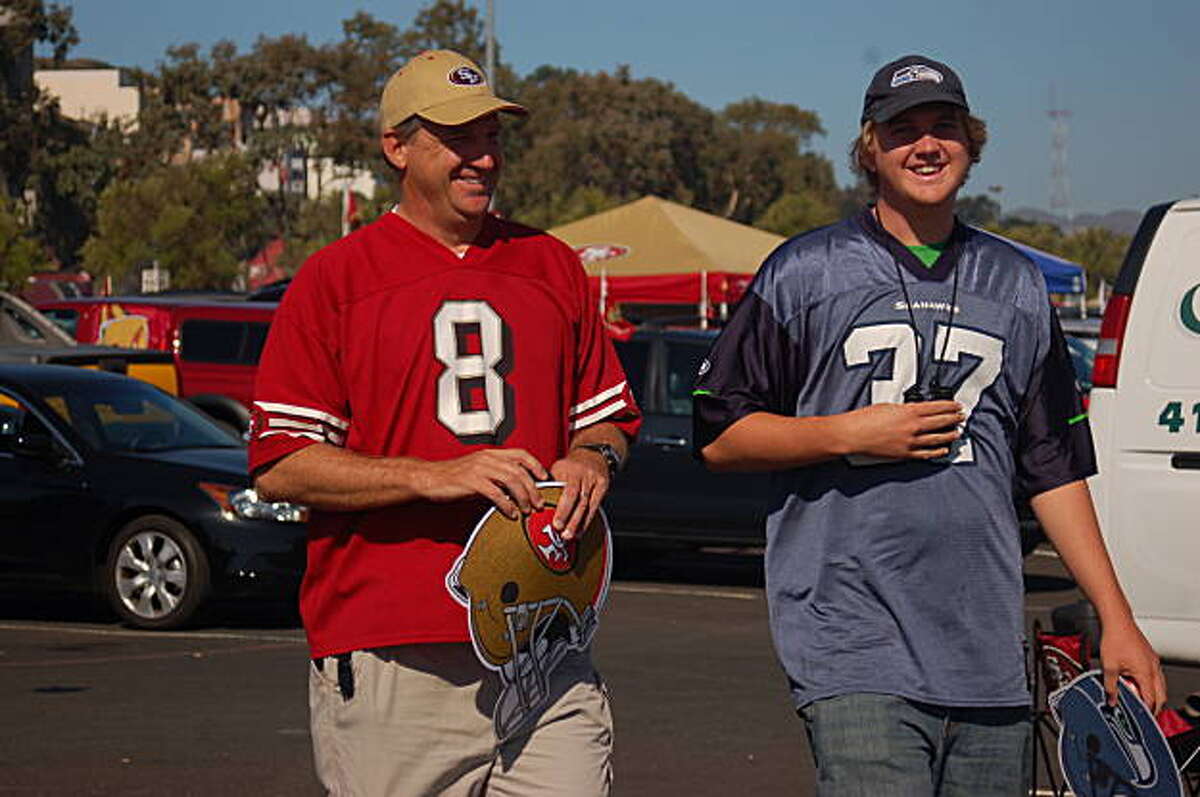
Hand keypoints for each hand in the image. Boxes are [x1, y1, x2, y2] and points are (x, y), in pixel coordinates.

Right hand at [415, 449, 547, 518]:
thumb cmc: (453, 478)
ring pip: (511, 480)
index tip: (545, 478)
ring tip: (527, 511)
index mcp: (490, 454)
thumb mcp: (478, 471)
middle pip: (519, 471)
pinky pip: (495, 493)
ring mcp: (479, 469)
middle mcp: (487, 458)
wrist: (428, 478)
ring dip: (522, 497)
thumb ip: (495, 476)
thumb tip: (515, 490)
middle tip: (539, 504)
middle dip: (533, 488)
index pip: (520, 454)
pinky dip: (506, 505)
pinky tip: (511, 514)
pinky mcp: (471, 482)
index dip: (536, 465)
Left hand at [548, 448, 609, 540]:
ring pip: (585, 503)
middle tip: (558, 529)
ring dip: (577, 522)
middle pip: (573, 496)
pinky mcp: (603, 485)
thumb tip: (532, 504)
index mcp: (564, 468)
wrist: (593, 453)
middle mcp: (579, 472)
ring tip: (569, 536)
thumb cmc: (571, 466)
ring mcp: (593, 478)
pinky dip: (587, 521)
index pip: (558, 488)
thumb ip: (548, 485)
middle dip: (566, 514)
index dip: (555, 504)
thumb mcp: (558, 468)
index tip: (549, 518)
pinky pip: (595, 506)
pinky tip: (580, 531)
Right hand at [840, 400, 963, 459]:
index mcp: (909, 412)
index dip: (950, 406)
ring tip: (957, 433)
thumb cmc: (864, 419)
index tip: (957, 405)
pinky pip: (926, 453)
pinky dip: (937, 451)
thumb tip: (916, 411)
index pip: (937, 407)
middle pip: (941, 422)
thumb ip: (904, 409)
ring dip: (949, 435)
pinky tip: (943, 450)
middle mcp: (913, 427)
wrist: (853, 434)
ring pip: (937, 439)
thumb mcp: (888, 406)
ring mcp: (910, 442)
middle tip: (962, 417)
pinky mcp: (905, 454)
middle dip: (954, 418)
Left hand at [1098, 618, 1166, 712]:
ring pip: (1160, 685)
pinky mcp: (1150, 656)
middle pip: (1160, 695)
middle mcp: (1153, 668)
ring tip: (1139, 699)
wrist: (1117, 621)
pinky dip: (1150, 683)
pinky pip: (1155, 675)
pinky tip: (1138, 682)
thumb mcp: (1108, 667)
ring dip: (1152, 694)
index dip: (1146, 711)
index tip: (1139, 717)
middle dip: (1153, 706)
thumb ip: (1110, 687)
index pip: (1151, 700)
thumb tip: (1111, 700)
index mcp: (1146, 673)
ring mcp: (1153, 662)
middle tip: (1143, 712)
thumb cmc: (1115, 639)